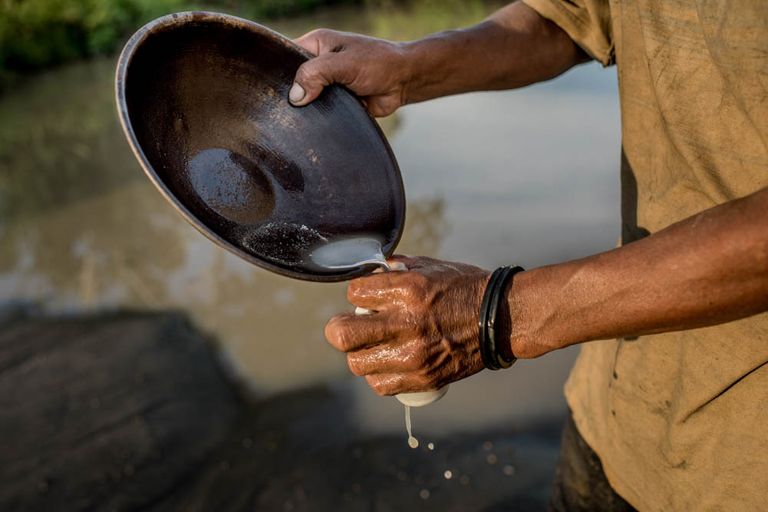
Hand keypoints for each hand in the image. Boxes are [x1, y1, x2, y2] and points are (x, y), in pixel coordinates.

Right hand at [290, 29, 411, 116]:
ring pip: (306, 100)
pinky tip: (311, 128)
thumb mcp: (345, 64)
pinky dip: (319, 119)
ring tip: (297, 122)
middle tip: (284, 111)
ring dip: (307, 110)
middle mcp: (318, 64)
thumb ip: (317, 74)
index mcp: (316, 45)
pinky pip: (321, 113)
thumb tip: (295, 97)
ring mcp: (326, 85)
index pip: (286, 56)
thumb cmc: (379, 63)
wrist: (404, 82)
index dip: (278, 71)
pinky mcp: (335, 102)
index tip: (271, 89)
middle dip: (292, 95)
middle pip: (293, 81)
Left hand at [324, 256, 490, 394]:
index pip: (354, 294)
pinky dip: (378, 374)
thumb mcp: (432, 266)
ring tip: (371, 346)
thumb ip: (398, 268)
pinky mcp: (422, 378)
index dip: (356, 294)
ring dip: (359, 353)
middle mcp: (407, 324)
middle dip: (339, 328)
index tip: (365, 297)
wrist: (500, 320)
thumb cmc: (466, 288)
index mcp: (408, 291)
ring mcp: (414, 355)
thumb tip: (372, 271)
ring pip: (357, 364)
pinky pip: (381, 384)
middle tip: (346, 326)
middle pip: (342, 335)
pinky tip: (386, 363)